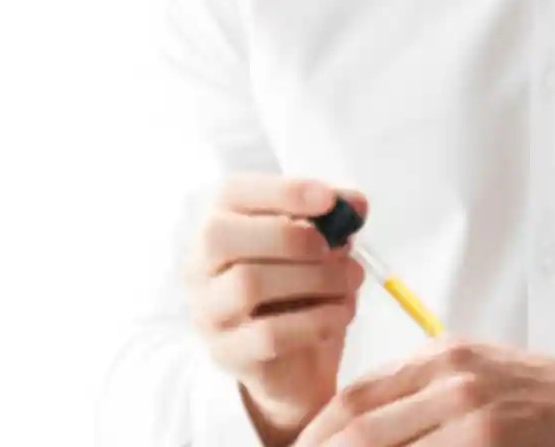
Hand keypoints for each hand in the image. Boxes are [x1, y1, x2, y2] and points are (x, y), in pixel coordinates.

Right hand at [183, 173, 368, 444]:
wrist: (296, 364)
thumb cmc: (302, 290)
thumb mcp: (322, 247)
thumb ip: (335, 220)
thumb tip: (355, 203)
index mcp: (220, 225)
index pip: (232, 192)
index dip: (281, 191)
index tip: (329, 199)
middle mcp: (199, 266)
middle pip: (223, 236)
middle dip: (293, 237)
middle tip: (342, 248)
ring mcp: (207, 312)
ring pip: (248, 285)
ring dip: (313, 278)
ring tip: (351, 280)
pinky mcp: (225, 353)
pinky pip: (267, 334)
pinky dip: (314, 320)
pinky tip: (341, 314)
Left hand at [293, 339, 554, 445]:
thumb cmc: (546, 401)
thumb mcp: (481, 375)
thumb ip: (426, 391)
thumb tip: (367, 424)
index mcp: (442, 353)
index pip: (358, 393)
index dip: (316, 431)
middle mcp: (450, 374)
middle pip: (358, 422)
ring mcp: (469, 407)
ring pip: (382, 444)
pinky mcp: (488, 437)